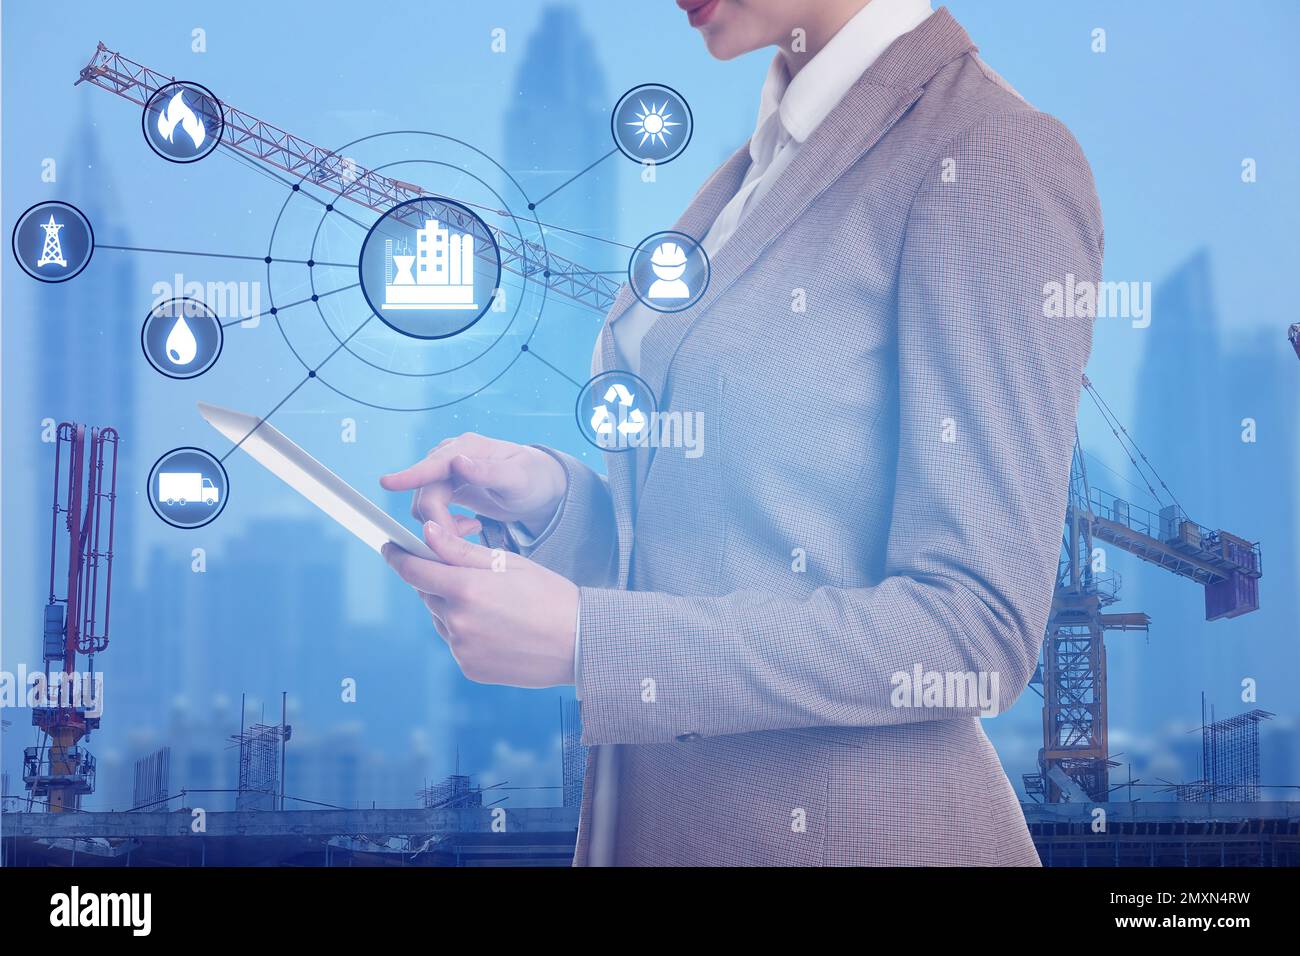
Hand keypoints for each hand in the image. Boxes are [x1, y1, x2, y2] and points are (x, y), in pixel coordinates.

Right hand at [380, 433, 566, 536]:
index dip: (410, 475)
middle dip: (439, 522)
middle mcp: (451, 457)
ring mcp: (446, 472)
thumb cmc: (533, 478)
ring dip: (444, 526)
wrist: (538, 486)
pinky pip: (432, 511)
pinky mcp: (447, 488)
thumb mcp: (518, 477)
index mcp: (468, 448)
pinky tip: (470, 527)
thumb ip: (489, 471)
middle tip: (466, 538)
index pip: (434, 464)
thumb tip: (458, 462)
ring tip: (474, 529)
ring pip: (426, 506)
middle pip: (427, 494)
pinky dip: (446, 525)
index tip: (387, 483)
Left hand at [383, 521, 578, 687]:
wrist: (579, 642)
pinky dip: (466, 631)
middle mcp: (458, 620)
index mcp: (467, 588)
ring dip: (453, 607)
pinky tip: (497, 627)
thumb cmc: (548, 595)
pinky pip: (456, 642)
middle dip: (438, 580)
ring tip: (493, 605)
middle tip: (469, 576)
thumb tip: (427, 533)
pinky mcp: (469, 668)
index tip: (389, 547)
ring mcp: (462, 648)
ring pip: (441, 618)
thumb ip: (461, 551)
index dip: (397, 555)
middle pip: (427, 592)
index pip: (413, 569)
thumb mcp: (507, 563)